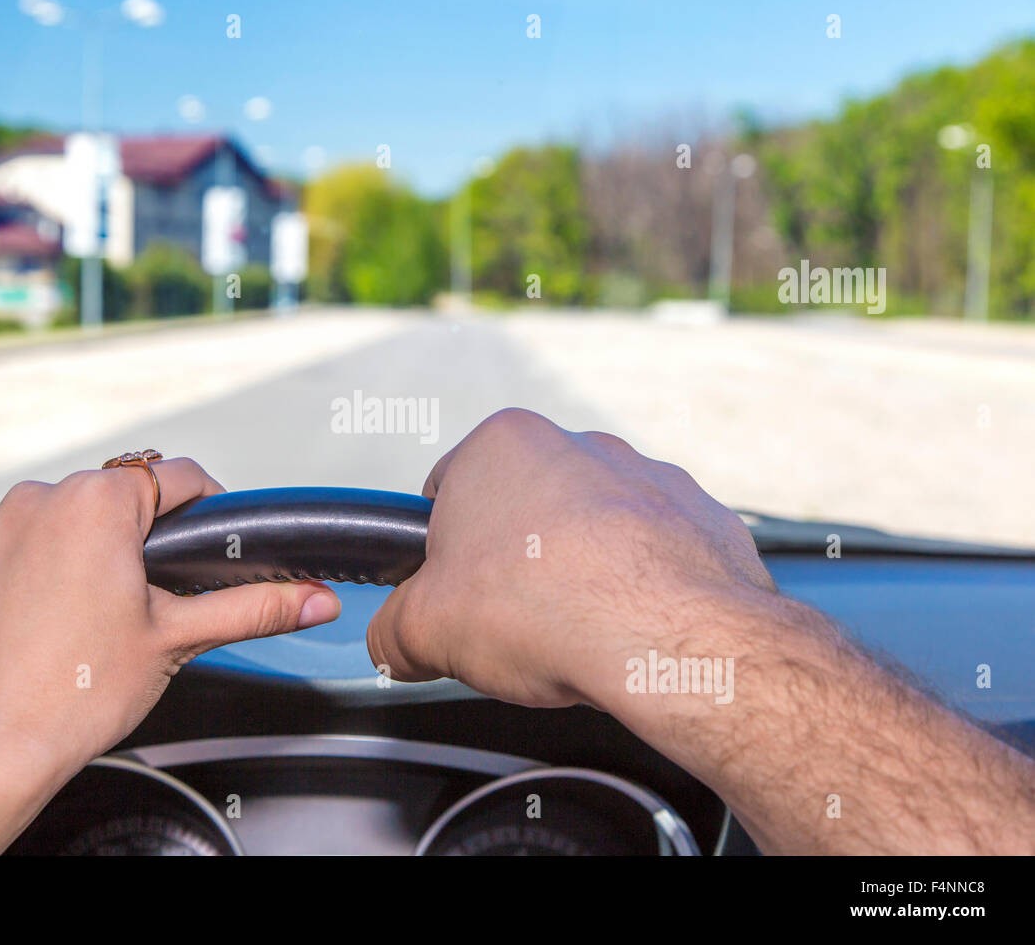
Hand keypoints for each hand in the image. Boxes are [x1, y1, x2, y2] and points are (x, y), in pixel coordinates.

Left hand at [0, 458, 340, 800]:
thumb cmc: (84, 696)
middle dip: (119, 538)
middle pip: (100, 499)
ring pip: (40, 520)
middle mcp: (34, 500)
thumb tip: (316, 599)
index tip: (194, 541)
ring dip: (56, 550)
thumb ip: (253, 607)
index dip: (197, 508)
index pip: (170, 478)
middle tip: (127, 599)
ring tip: (66, 612)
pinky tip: (16, 615)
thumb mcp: (178, 639)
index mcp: (99, 505)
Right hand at [367, 408, 774, 715]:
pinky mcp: (698, 516)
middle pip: (523, 510)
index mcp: (502, 445)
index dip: (440, 554)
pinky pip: (653, 554)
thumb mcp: (423, 632)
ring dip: (579, 573)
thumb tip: (390, 643)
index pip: (446, 493)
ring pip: (591, 531)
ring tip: (573, 631)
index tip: (450, 594)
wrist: (671, 638)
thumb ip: (390, 632)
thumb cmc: (553, 609)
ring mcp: (646, 476)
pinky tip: (625, 629)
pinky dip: (639, 588)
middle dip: (514, 564)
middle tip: (510, 623)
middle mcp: (577, 445)